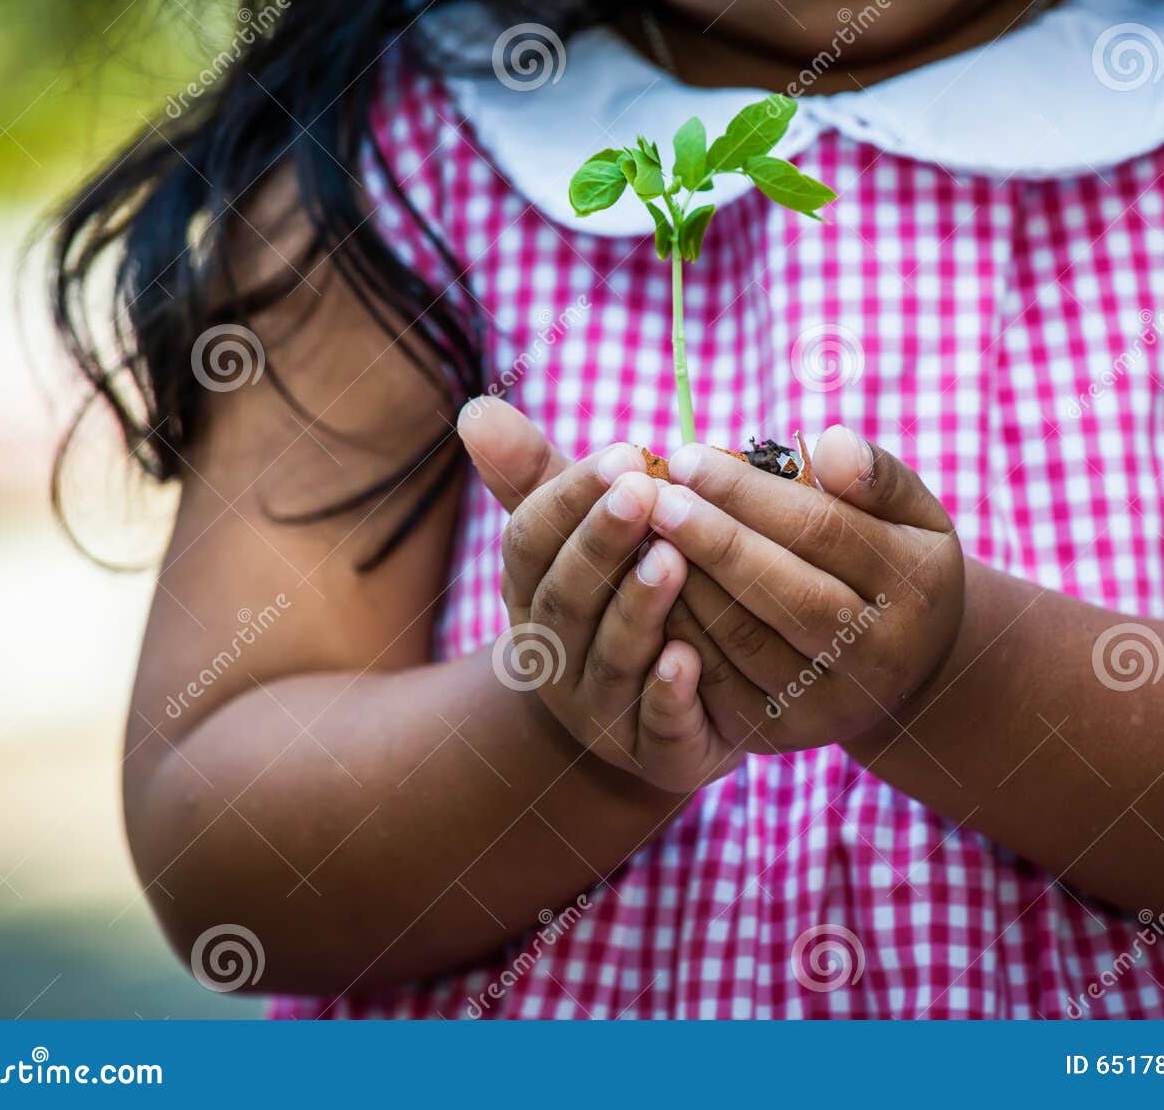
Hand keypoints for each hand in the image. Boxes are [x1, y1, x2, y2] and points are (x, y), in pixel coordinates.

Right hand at [457, 398, 743, 791]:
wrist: (649, 722)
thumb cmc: (618, 602)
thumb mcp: (579, 540)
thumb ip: (539, 479)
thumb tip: (476, 408)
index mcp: (531, 595)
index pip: (531, 542)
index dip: (571, 498)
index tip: (623, 452)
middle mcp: (554, 656)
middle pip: (566, 597)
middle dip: (602, 542)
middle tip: (643, 490)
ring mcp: (599, 711)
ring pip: (612, 658)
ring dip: (638, 607)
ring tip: (672, 558)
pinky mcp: (654, 755)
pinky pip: (654, 727)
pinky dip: (666, 695)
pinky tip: (687, 658)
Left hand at [651, 426, 963, 753]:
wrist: (903, 672)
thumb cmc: (893, 564)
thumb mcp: (911, 514)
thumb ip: (875, 475)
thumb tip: (830, 443)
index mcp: (915, 588)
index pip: (822, 531)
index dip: (748, 494)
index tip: (686, 458)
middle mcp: (879, 656)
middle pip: (784, 592)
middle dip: (710, 541)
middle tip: (652, 498)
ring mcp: (829, 706)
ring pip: (743, 641)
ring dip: (683, 585)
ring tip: (638, 536)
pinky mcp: (780, 736)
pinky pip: (714, 684)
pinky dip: (674, 633)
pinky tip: (642, 590)